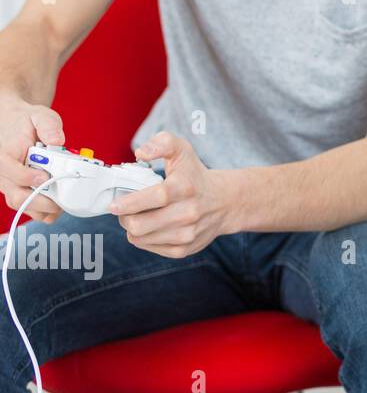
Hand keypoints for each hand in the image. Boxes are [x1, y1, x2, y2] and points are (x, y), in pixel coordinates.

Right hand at [0, 97, 65, 224]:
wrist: (14, 126)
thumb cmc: (26, 123)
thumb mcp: (39, 116)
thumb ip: (49, 126)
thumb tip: (57, 141)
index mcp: (4, 155)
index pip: (9, 170)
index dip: (27, 177)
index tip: (45, 177)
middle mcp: (3, 173)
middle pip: (15, 195)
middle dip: (40, 200)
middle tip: (61, 199)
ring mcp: (10, 184)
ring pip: (21, 205)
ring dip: (43, 209)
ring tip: (63, 204)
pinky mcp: (18, 191)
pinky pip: (27, 207)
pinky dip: (43, 211)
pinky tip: (58, 207)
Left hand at [112, 133, 229, 257]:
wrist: (225, 202)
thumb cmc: (195, 175)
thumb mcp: (182, 151)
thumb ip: (161, 143)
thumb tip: (141, 153)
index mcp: (185, 187)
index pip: (154, 198)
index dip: (129, 203)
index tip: (115, 204)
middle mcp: (188, 213)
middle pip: (139, 225)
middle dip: (124, 217)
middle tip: (125, 209)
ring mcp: (187, 234)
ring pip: (140, 238)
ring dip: (133, 227)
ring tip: (139, 216)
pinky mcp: (184, 249)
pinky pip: (148, 247)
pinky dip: (144, 237)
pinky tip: (151, 226)